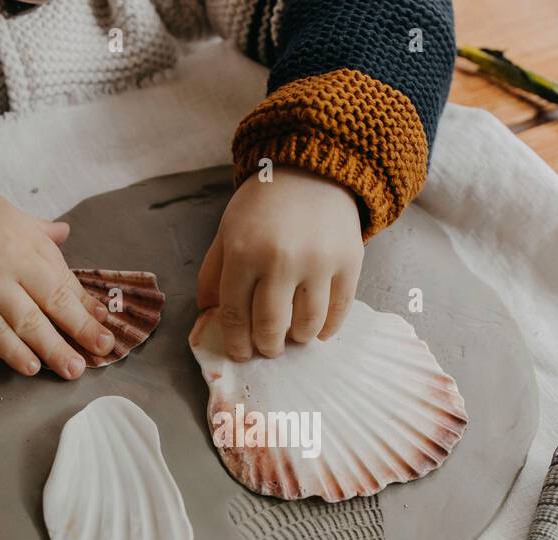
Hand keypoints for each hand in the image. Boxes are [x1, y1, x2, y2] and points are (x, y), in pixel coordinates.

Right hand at [0, 174, 114, 377]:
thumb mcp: (4, 210)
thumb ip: (37, 229)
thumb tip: (65, 233)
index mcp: (27, 238)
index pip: (64, 277)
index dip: (86, 304)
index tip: (105, 322)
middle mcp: (12, 260)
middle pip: (54, 301)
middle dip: (82, 328)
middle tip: (104, 350)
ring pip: (28, 322)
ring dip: (54, 348)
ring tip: (73, 368)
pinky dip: (13, 350)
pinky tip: (31, 366)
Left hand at [197, 166, 362, 359]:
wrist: (314, 170)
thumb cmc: (265, 204)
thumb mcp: (228, 230)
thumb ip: (214, 273)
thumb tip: (208, 313)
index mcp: (244, 252)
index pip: (235, 314)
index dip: (236, 342)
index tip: (241, 352)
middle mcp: (280, 260)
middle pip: (270, 325)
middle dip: (266, 346)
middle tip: (267, 348)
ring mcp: (318, 262)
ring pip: (306, 324)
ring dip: (297, 339)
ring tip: (292, 336)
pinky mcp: (349, 262)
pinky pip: (339, 310)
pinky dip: (327, 328)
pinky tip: (317, 331)